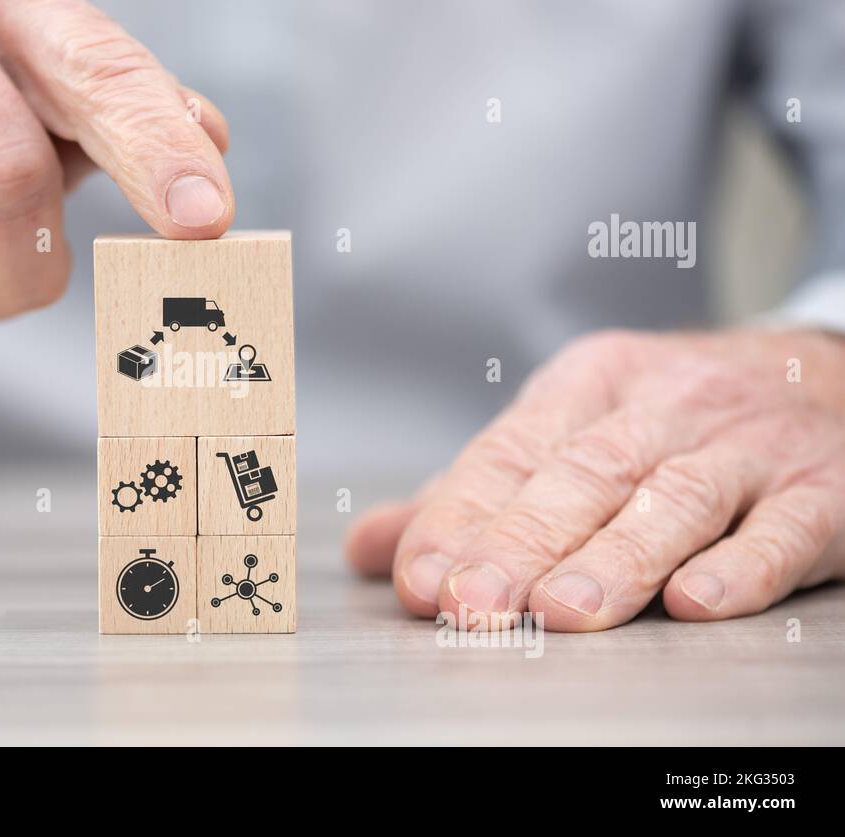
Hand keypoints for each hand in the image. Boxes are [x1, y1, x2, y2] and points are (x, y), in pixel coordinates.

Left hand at [345, 329, 844, 630]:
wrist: (823, 375)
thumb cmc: (669, 420)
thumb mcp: (568, 431)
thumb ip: (471, 496)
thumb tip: (366, 550)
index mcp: (587, 384)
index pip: (509, 454)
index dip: (460, 519)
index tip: (419, 579)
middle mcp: (663, 406)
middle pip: (581, 476)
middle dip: (519, 545)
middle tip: (471, 606)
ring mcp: (747, 445)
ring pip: (672, 499)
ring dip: (615, 559)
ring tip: (561, 612)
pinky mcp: (822, 489)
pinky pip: (782, 527)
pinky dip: (742, 565)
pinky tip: (697, 601)